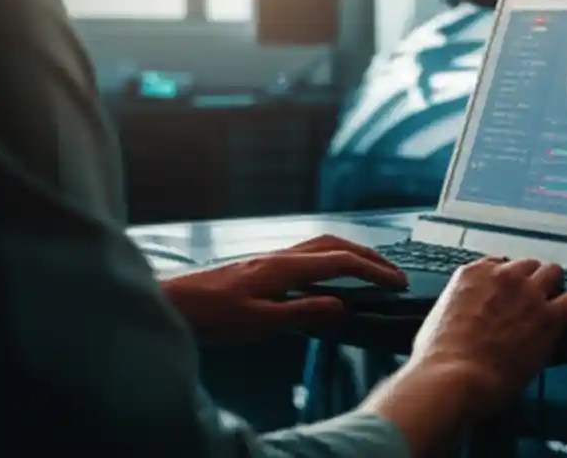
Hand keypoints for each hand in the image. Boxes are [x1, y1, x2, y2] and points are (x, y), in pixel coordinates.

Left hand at [160, 234, 406, 344]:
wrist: (169, 304)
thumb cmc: (208, 316)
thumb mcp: (258, 322)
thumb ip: (302, 312)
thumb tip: (341, 305)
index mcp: (284, 267)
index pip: (341, 262)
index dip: (373, 270)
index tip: (397, 282)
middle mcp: (280, 256)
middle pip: (336, 245)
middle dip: (369, 256)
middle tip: (393, 272)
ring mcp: (269, 258)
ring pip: (321, 245)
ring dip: (350, 253)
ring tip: (369, 268)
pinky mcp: (260, 266)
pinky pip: (307, 253)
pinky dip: (330, 257)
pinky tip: (328, 274)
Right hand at [362, 257, 566, 452]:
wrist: (454, 377)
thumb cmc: (436, 357)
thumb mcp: (439, 317)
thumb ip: (462, 304)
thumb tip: (469, 316)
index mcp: (473, 273)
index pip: (499, 265)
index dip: (504, 284)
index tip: (503, 299)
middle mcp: (504, 275)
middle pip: (528, 265)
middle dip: (529, 282)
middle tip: (527, 306)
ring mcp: (529, 293)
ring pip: (553, 273)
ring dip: (550, 290)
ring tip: (546, 312)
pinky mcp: (549, 316)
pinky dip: (566, 311)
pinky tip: (558, 326)